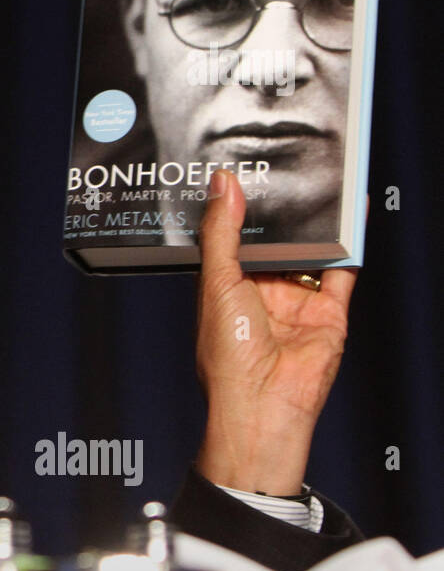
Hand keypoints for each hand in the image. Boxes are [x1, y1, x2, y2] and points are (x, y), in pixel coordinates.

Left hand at [194, 170, 356, 495]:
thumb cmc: (228, 354)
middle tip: (284, 167)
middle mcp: (262, 292)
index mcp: (226, 287)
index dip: (239, 210)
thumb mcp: (217, 281)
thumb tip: (223, 185)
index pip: (234, 239)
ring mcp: (297, 301)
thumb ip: (223, 232)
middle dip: (280, 211)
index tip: (244, 173)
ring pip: (310, 251)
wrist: (264, 403)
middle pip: (276, 242)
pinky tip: (353, 209)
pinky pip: (343, 268)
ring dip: (315, 221)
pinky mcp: (330, 311)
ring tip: (319, 178)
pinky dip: (349, 239)